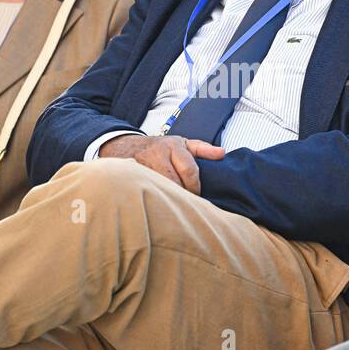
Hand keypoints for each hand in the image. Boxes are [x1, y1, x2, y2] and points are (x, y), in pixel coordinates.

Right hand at [98, 134, 224, 193]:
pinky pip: (146, 190)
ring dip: (168, 198)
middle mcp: (158, 154)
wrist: (125, 145)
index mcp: (174, 146)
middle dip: (182, 194)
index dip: (195, 187)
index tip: (196, 195)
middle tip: (186, 203)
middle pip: (174, 182)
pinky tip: (158, 204)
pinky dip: (154, 198)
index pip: (189, 170)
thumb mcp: (182, 143)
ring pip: (160, 187)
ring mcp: (143, 165)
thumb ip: (203, 149)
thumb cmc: (160, 147)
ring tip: (174, 206)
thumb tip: (223, 153)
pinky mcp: (132, 174)